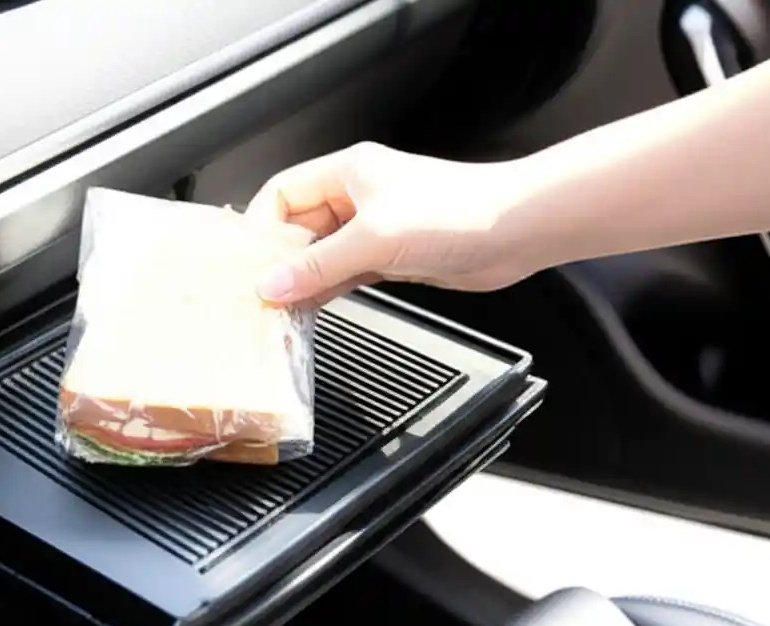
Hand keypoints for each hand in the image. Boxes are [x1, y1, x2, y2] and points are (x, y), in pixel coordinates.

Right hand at [246, 142, 538, 305]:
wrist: (517, 231)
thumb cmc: (460, 212)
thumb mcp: (375, 238)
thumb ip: (319, 264)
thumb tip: (272, 285)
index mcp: (347, 172)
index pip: (281, 193)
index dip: (261, 228)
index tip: (251, 266)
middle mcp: (356, 196)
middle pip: (296, 227)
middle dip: (278, 260)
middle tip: (261, 295)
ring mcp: (373, 228)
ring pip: (319, 255)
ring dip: (302, 280)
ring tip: (281, 309)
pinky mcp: (389, 256)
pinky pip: (343, 274)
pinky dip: (325, 291)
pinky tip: (311, 310)